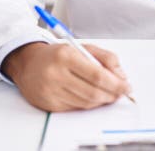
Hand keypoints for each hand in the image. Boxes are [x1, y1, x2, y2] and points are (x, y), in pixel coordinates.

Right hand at [2, 42, 131, 111]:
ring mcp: (51, 91)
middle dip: (112, 94)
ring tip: (109, 94)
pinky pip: (76, 108)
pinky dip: (89, 104)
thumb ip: (105, 58)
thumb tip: (121, 76)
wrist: (28, 63)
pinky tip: (93, 98)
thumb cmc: (57, 55)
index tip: (127, 86)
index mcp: (65, 56)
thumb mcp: (82, 47)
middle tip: (121, 93)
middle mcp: (56, 74)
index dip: (115, 84)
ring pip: (86, 102)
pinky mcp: (49, 104)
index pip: (97, 74)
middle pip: (92, 91)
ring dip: (102, 100)